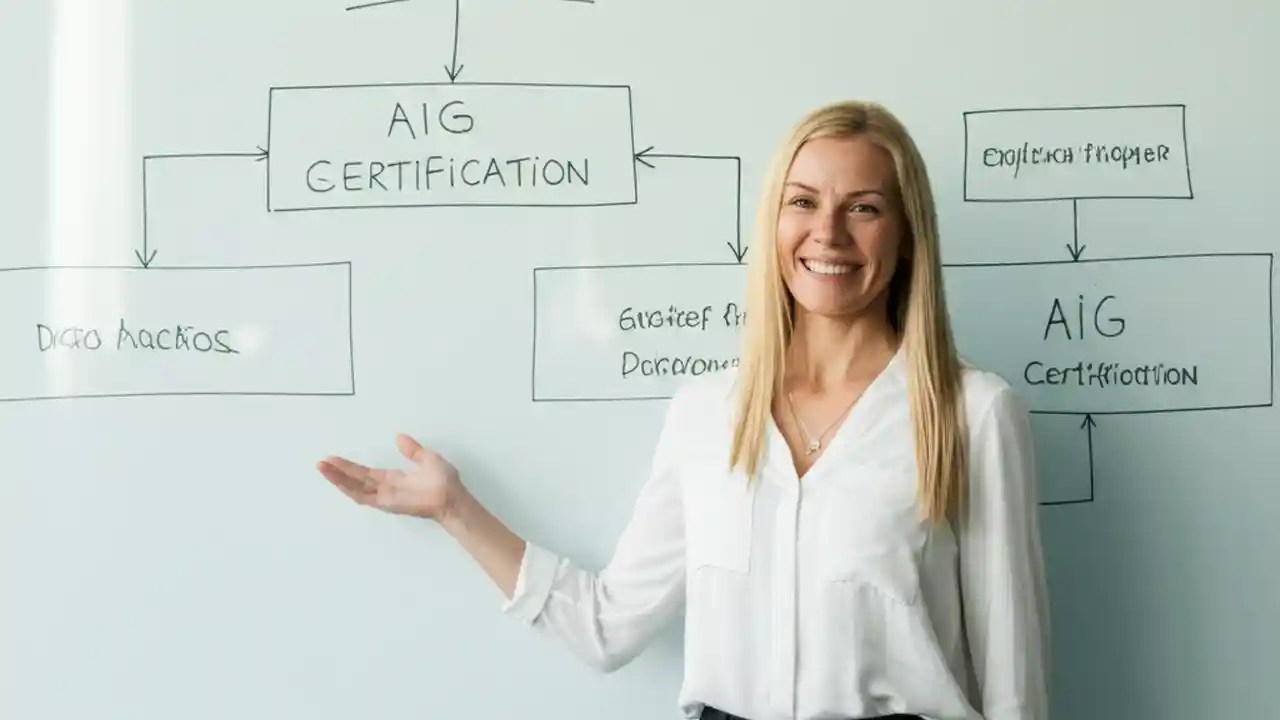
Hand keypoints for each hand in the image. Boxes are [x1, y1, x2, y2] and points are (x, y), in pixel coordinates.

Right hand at [317, 433, 461, 521]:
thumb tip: (399, 437)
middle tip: (320, 463)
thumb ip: (412, 450)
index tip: (333, 459)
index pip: (365, 473)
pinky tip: (336, 480)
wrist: (451, 496)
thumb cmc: (443, 480)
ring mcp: (384, 497)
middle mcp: (385, 489)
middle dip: (337, 472)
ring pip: (354, 488)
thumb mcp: (427, 458)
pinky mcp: (385, 503)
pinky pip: (362, 496)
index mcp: (393, 479)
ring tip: (322, 468)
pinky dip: (348, 488)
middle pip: (355, 480)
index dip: (349, 467)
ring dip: (337, 479)